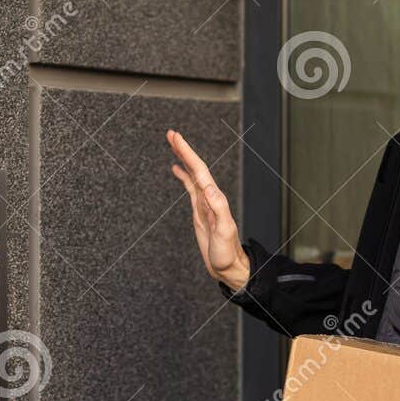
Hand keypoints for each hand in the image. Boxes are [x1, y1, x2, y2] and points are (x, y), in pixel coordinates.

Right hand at [166, 129, 250, 292]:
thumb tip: (208, 186)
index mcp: (214, 199)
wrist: (228, 267)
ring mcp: (204, 203)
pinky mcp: (200, 211)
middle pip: (195, 168)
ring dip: (183, 158)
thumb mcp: (224, 231)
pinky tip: (176, 169)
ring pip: (192, 174)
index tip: (176, 138)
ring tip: (172, 143)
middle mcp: (210, 197)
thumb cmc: (227, 252)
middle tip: (170, 133)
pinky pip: (190, 187)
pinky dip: (183, 176)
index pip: (199, 170)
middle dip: (183, 150)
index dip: (187, 153)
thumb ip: (218, 208)